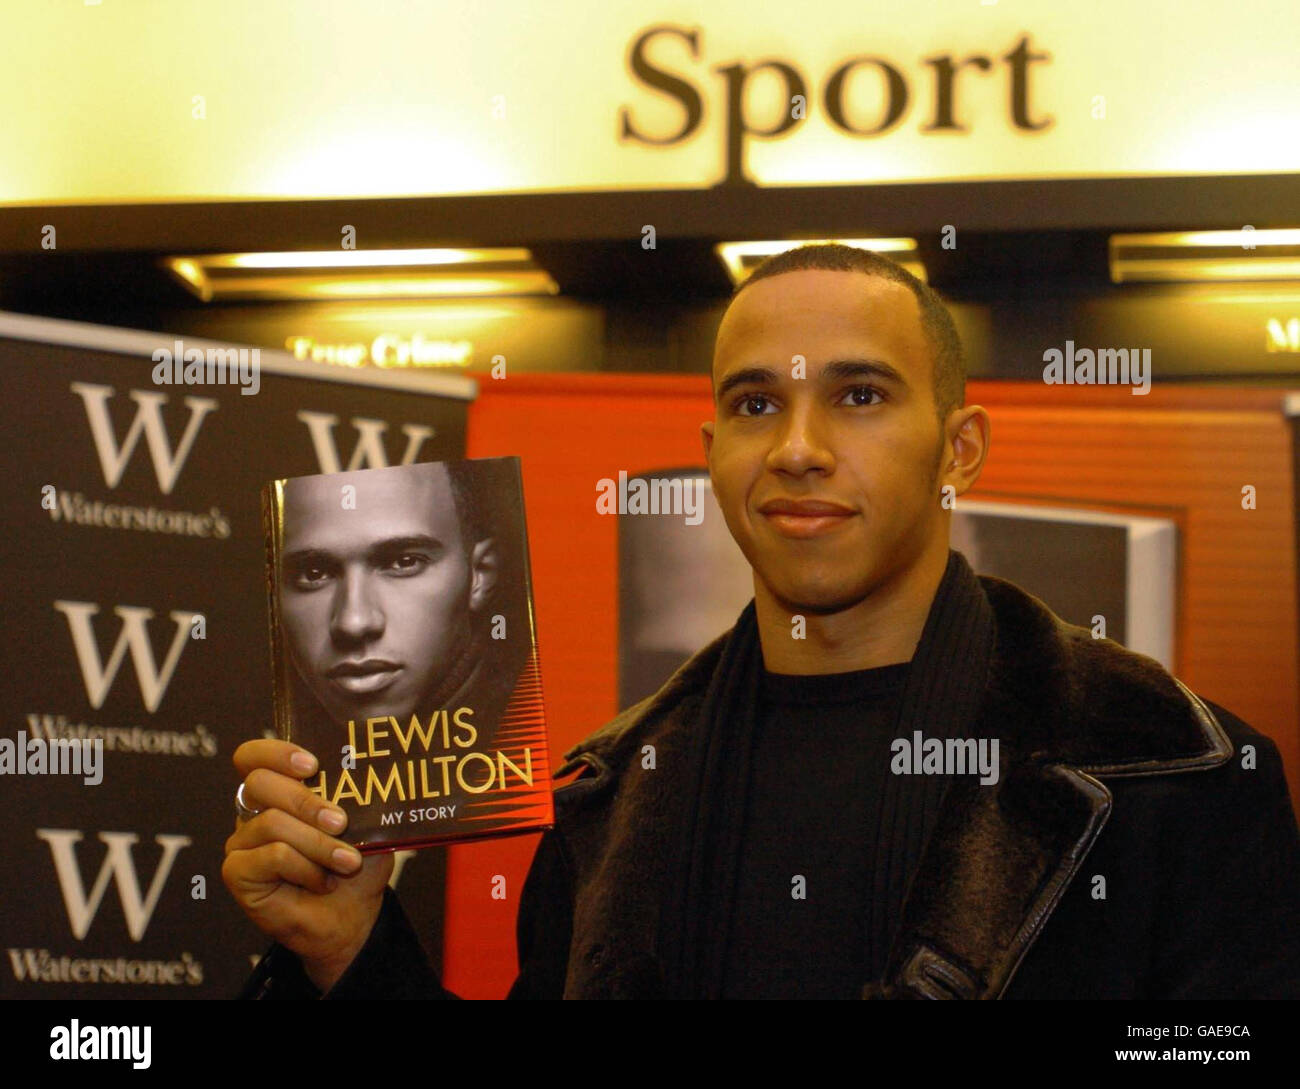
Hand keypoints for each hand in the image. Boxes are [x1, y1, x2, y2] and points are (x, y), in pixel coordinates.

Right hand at [222, 739, 392, 991]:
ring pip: (272, 823)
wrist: (352, 916)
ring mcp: (242, 841)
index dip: (275, 753)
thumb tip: (370, 775)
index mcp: (280, 789)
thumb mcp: (365, 822)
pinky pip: (271, 856)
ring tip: (348, 862)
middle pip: (260, 783)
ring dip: (318, 844)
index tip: (312, 764)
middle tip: (341, 821)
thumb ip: (358, 796)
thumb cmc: (355, 863)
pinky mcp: (237, 872)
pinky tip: (323, 882)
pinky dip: (305, 868)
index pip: (254, 756)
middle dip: (306, 800)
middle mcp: (254, 811)